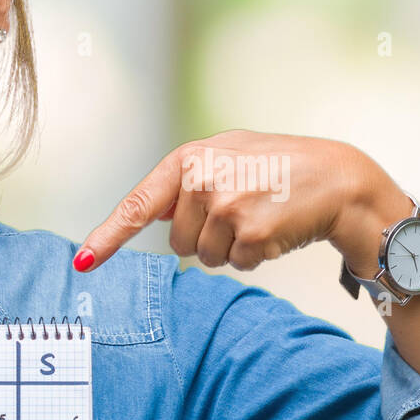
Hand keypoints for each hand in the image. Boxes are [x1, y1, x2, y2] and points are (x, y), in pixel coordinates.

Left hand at [75, 129, 407, 275]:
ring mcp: (225, 206)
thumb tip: (147, 214)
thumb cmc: (279, 167)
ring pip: (207, 258)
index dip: (108, 238)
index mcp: (189, 159)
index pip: (137, 205)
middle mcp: (201, 180)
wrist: (336, 177)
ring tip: (261, 215)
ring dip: (233, 248)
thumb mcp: (228, 155)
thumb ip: (187, 180)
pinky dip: (256, 255)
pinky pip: (238, 263)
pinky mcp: (251, 232)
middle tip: (243, 210)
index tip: (83, 264)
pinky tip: (276, 228)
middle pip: (180, 243)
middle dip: (207, 238)